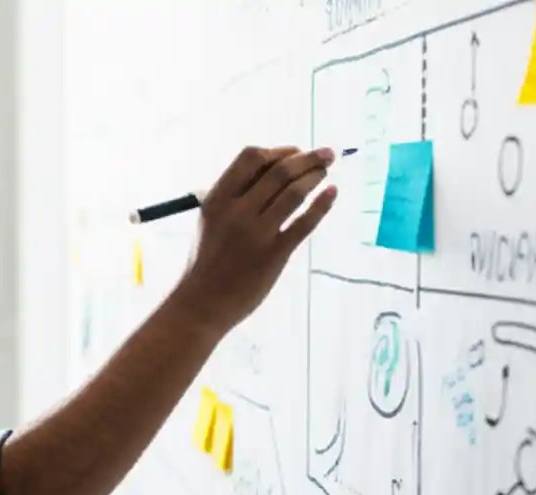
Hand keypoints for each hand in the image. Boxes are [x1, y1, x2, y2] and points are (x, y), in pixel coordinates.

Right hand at [173, 145, 338, 331]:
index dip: (279, 151)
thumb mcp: (210, 220)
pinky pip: (304, 223)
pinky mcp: (274, 254)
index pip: (252, 158)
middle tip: (326, 154)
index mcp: (218, 199)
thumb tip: (273, 171)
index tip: (296, 152)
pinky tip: (332, 193)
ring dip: (315, 176)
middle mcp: (236, 211)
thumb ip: (234, 196)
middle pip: (279, 171)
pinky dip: (321, 204)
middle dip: (307, 158)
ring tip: (326, 172)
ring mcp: (256, 233)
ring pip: (294, 192)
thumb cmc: (207, 260)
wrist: (203, 303)